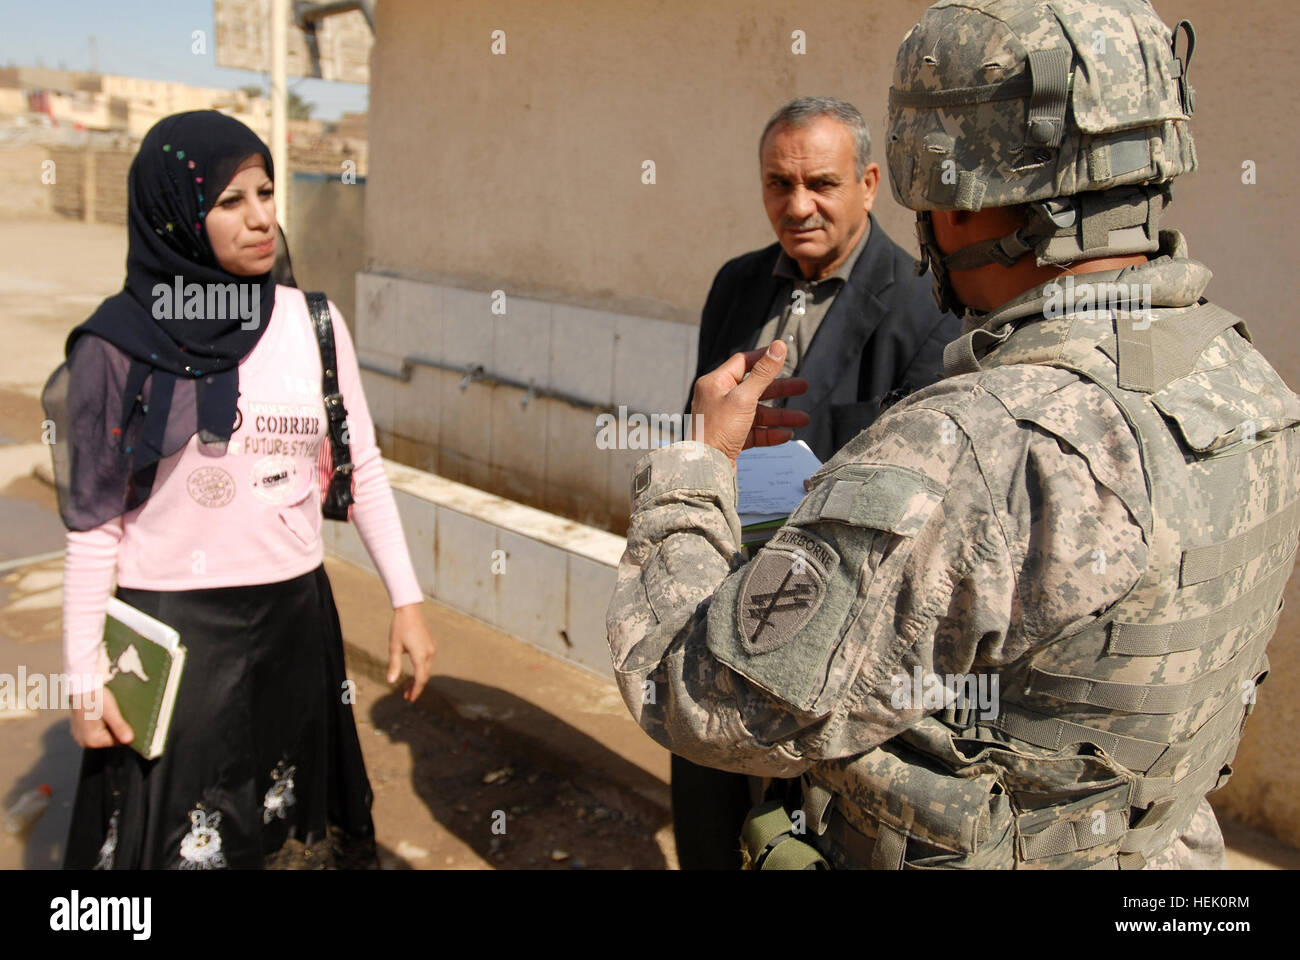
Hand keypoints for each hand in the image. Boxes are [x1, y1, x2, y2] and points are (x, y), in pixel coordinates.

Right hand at [69, 686, 133, 748]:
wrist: (80, 686)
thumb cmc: (96, 697)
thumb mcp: (111, 711)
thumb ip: (119, 726)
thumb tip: (129, 740)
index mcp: (92, 741)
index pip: (117, 742)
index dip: (123, 730)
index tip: (122, 717)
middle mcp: (84, 742)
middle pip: (109, 739)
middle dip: (115, 727)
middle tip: (114, 713)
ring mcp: (80, 736)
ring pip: (103, 734)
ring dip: (108, 725)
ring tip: (107, 712)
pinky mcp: (79, 730)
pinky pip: (95, 730)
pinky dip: (101, 723)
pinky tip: (100, 713)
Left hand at [388, 602, 436, 701]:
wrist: (410, 609)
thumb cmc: (400, 628)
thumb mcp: (394, 647)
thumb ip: (394, 665)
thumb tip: (390, 681)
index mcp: (420, 655)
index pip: (420, 679)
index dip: (415, 690)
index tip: (409, 699)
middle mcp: (429, 653)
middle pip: (424, 676)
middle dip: (416, 687)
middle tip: (406, 696)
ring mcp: (432, 648)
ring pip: (427, 669)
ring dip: (418, 679)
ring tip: (407, 686)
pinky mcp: (431, 644)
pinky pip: (428, 662)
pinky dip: (421, 670)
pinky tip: (414, 672)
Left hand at [689, 340, 809, 467]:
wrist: (704, 468)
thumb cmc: (716, 431)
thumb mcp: (744, 397)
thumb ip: (763, 373)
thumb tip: (778, 347)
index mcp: (715, 383)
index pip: (742, 362)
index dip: (764, 358)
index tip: (783, 355)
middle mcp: (719, 399)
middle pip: (755, 388)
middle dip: (781, 390)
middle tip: (802, 387)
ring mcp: (725, 420)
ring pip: (758, 412)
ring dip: (781, 415)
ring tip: (803, 419)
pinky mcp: (731, 438)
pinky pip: (754, 431)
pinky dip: (770, 432)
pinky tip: (786, 434)